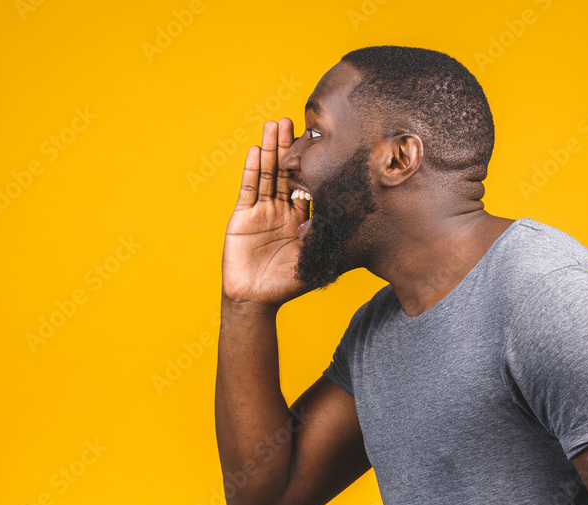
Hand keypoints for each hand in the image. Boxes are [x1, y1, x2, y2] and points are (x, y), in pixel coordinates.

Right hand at [221, 118, 310, 308]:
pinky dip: (252, 169)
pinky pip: (249, 189)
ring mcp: (261, 212)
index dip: (312, 166)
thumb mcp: (313, 262)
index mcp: (301, 221)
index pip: (307, 186)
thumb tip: (345, 220)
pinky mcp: (243, 216)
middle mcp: (281, 212)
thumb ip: (326, 242)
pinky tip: (255, 149)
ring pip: (267, 175)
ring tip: (275, 124)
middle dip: (289, 148)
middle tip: (296, 121)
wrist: (255, 300)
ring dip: (271, 150)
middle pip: (286, 173)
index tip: (319, 143)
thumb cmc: (286, 286)